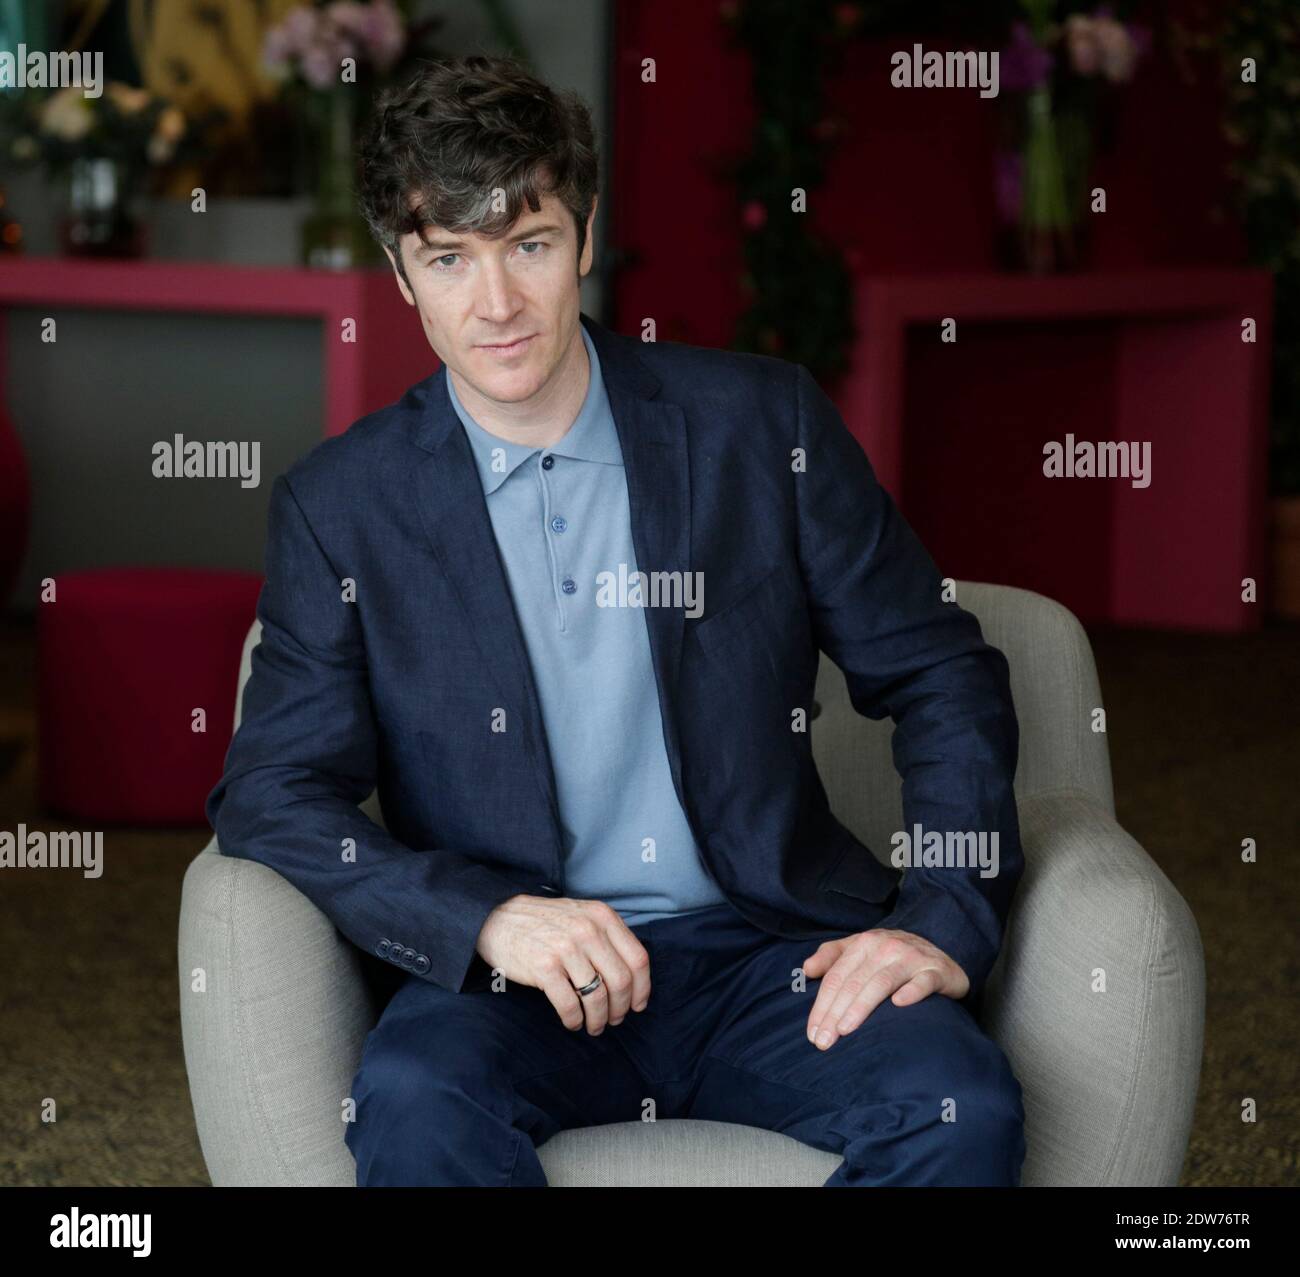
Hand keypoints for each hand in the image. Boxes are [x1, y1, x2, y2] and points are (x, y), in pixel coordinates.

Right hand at [475, 895, 650, 1035]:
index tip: (638, 1005)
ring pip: (597, 996)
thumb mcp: (581, 916)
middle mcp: (587, 929)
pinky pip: (569, 1004)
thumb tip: (632, 978)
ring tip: (593, 1025)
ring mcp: (565, 947)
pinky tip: (572, 1022)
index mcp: (602, 916)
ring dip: (598, 1019)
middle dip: (621, 1008)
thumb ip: (606, 937)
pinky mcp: (544, 966)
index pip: (638, 958)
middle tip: (614, 1020)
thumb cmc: (543, 923)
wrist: (496, 919)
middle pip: (621, 981)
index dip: (642, 988)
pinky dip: (574, 1019)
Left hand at [802, 928, 968, 1049]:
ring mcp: (912, 957)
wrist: (940, 956)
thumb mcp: (861, 948)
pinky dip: (911, 992)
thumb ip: (832, 955)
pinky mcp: (936, 971)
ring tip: (845, 1031)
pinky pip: (923, 982)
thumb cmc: (892, 957)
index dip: (822, 1005)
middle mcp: (886, 946)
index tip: (812, 1034)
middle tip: (823, 1042)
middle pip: (854, 982)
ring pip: (881, 982)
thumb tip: (806, 970)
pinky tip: (899, 1005)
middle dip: (835, 1013)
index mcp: (864, 942)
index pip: (836, 977)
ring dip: (861, 1007)